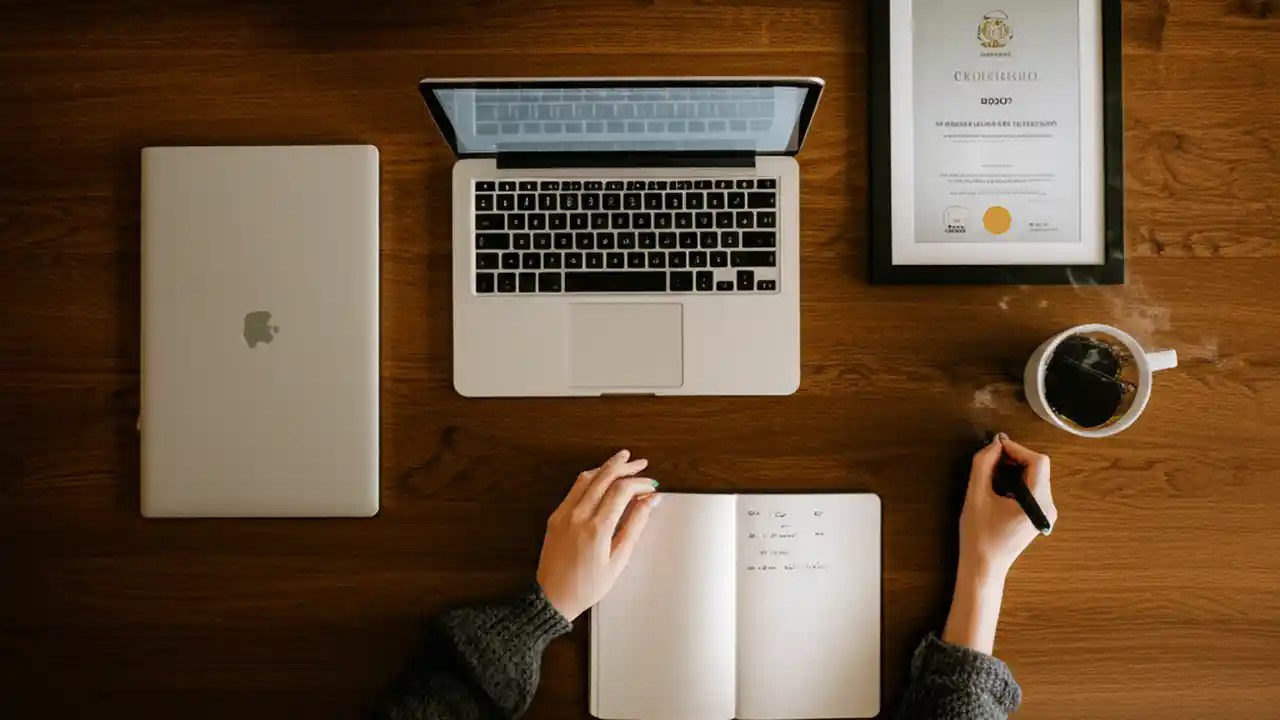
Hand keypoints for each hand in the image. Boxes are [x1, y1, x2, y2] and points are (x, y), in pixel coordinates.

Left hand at [536, 450, 661, 620]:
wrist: (554, 597)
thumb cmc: (588, 585)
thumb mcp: (619, 559)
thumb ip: (635, 526)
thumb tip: (650, 502)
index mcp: (597, 529)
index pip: (622, 491)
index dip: (639, 483)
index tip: (651, 486)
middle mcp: (578, 516)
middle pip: (604, 478)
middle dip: (625, 467)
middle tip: (641, 464)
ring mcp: (564, 514)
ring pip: (587, 478)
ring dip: (607, 467)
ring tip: (623, 460)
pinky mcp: (555, 516)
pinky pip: (574, 488)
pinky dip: (591, 478)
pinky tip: (602, 477)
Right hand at [958, 433, 1057, 582]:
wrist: (984, 567)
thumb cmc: (978, 535)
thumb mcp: (976, 495)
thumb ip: (984, 465)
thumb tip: (994, 444)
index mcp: (1038, 502)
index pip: (1038, 461)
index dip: (1017, 448)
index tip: (995, 446)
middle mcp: (1049, 506)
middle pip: (1038, 468)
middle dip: (1015, 458)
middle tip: (990, 458)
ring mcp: (1046, 512)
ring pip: (1035, 477)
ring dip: (1014, 469)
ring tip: (991, 472)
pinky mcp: (1039, 516)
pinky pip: (1032, 488)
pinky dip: (1016, 480)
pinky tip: (998, 486)